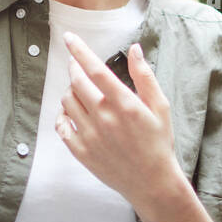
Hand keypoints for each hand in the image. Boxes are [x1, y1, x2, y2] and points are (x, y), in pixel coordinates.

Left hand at [56, 32, 180, 209]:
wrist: (153, 183)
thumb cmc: (159, 142)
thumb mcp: (160, 106)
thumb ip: (145, 76)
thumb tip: (134, 49)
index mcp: (124, 104)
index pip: (95, 70)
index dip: (80, 51)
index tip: (69, 38)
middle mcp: (104, 118)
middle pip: (77, 83)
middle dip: (74, 68)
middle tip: (77, 65)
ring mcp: (90, 136)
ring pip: (67, 102)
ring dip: (70, 90)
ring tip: (79, 89)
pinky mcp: (82, 152)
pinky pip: (61, 127)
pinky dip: (62, 115)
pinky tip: (70, 112)